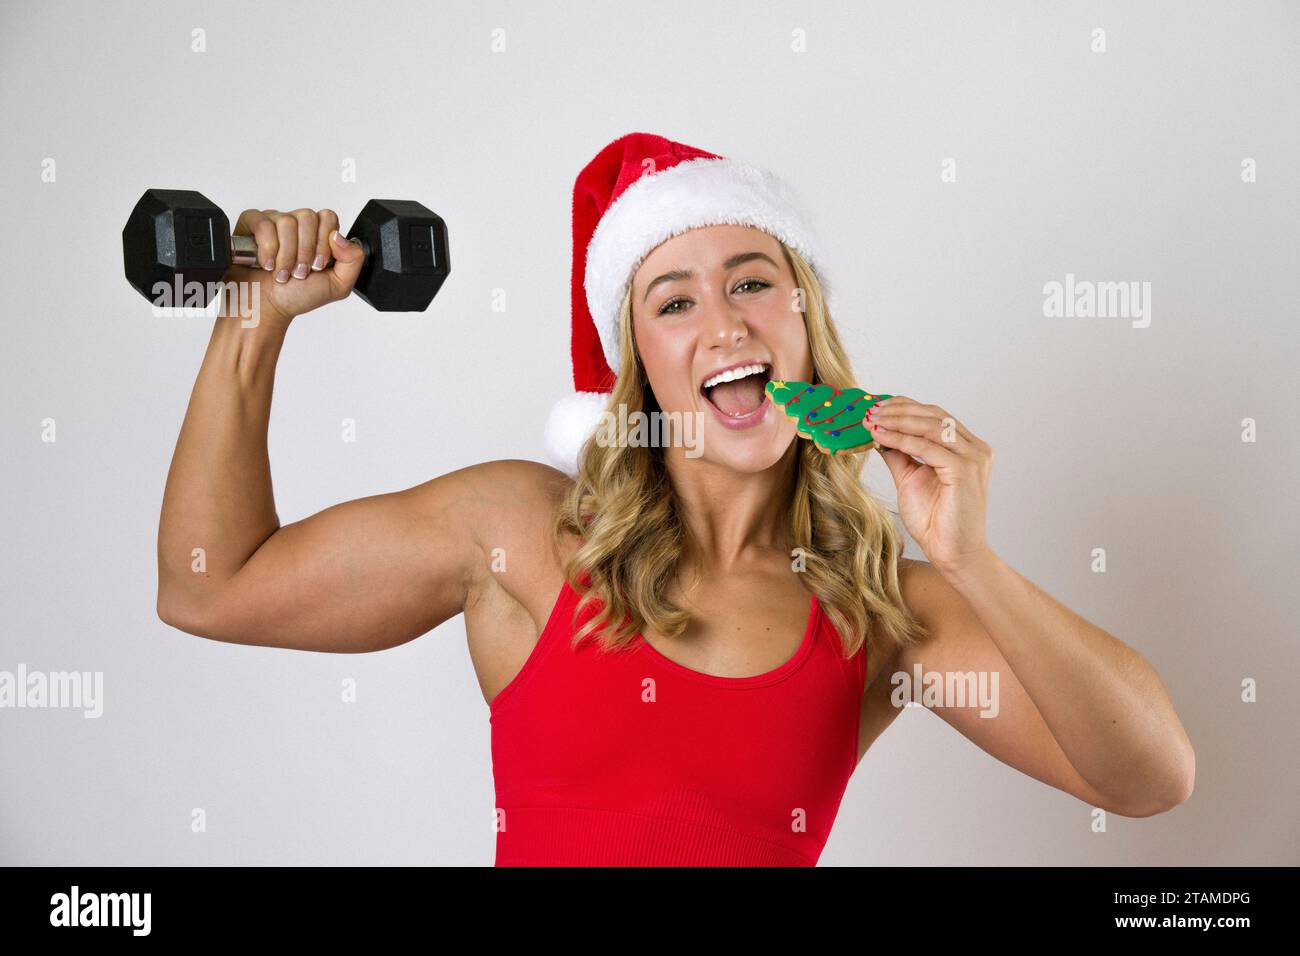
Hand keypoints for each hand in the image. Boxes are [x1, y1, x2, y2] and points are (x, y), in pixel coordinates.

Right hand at [224, 207, 365, 321]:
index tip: (317, 265)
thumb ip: (353, 260)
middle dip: (305, 251)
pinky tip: (266, 264)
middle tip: (299, 272)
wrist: (266, 308)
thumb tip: (338, 236)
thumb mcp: (337, 285)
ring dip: (286, 255)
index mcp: (317, 234)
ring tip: (281, 273)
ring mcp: (273, 222)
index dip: (324, 242)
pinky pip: (262, 223)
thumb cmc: (297, 297)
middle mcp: (296, 225)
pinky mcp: (251, 224)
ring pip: (286, 221)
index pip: (328, 217)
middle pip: (307, 216)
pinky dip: (267, 248)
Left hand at [866, 396, 993, 574]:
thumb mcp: (910, 478)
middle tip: (870, 410)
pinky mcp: (964, 471)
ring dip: (898, 420)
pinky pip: (928, 448)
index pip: (934, 414)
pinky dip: (902, 439)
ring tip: (872, 420)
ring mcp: (973, 458)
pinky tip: (881, 436)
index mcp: (966, 447)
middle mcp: (975, 448)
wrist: (950, 552)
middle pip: (934, 415)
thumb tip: (879, 431)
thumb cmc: (935, 520)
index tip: (875, 404)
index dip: (904, 405)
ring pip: (932, 426)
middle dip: (898, 409)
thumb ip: (900, 453)